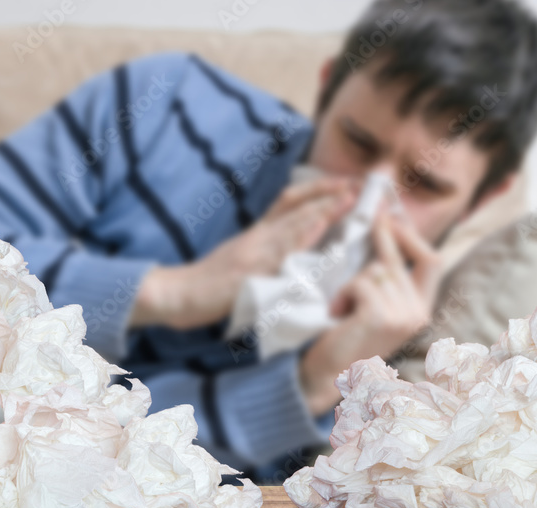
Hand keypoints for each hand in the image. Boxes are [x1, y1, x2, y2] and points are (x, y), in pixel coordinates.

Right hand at [132, 177, 358, 329]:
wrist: (176, 296)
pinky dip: (300, 237)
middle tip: (360, 184)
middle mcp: (257, 237)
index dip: (319, 191)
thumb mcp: (240, 264)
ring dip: (322, 209)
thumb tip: (292, 256)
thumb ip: (265, 257)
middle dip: (329, 194)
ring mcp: (253, 253)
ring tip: (348, 197)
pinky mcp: (248, 271)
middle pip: (297, 207)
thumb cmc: (207, 287)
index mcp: (256, 235)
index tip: (345, 183)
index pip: (290, 203)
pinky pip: (278, 252)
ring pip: (292, 224)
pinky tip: (318, 228)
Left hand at [299, 211, 442, 412]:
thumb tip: (385, 234)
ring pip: (374, 271)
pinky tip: (337, 314)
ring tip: (341, 308)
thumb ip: (387, 282)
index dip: (414, 237)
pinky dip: (344, 294)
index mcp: (421, 311)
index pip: (432, 262)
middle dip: (381, 237)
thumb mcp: (375, 308)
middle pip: (398, 261)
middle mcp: (418, 314)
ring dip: (351, 283)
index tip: (395, 218)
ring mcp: (402, 316)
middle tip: (373, 215)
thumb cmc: (344, 339)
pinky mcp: (381, 317)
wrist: (324, 377)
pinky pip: (361, 283)